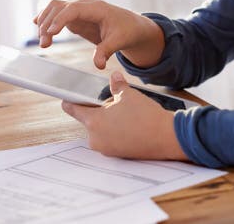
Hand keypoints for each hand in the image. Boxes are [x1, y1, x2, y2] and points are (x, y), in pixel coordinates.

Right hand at [33, 0, 163, 68]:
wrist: (132, 26)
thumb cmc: (127, 31)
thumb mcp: (119, 41)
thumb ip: (106, 51)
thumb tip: (98, 65)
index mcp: (97, 8)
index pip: (73, 9)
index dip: (60, 19)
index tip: (51, 33)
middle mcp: (85, 5)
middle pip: (59, 7)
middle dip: (48, 24)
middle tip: (44, 45)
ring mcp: (79, 10)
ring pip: (55, 8)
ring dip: (45, 22)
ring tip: (43, 42)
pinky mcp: (75, 16)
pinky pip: (57, 12)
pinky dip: (47, 17)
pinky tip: (36, 24)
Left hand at [62, 71, 187, 160]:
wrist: (166, 137)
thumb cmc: (146, 115)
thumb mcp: (129, 94)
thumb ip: (117, 86)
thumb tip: (114, 77)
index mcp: (93, 121)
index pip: (72, 108)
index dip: (69, 99)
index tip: (67, 95)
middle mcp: (95, 138)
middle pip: (89, 120)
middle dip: (99, 110)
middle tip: (115, 103)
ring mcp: (106, 149)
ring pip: (101, 130)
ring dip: (108, 122)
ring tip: (126, 115)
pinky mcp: (116, 155)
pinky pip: (111, 140)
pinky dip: (116, 132)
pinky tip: (131, 126)